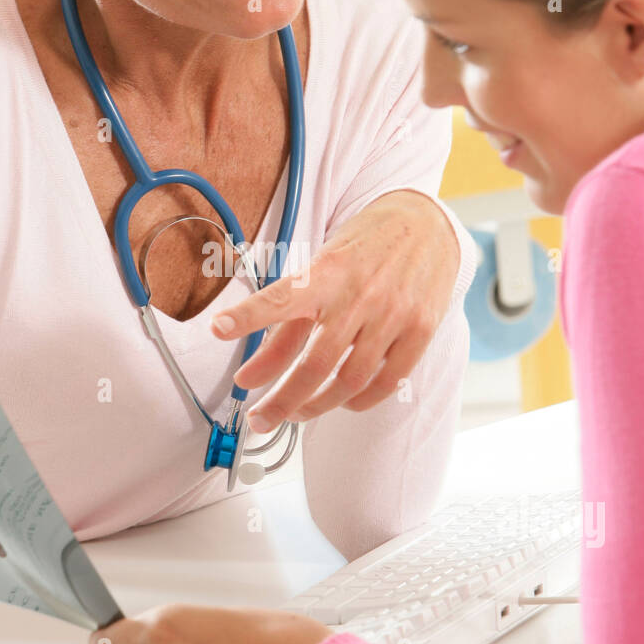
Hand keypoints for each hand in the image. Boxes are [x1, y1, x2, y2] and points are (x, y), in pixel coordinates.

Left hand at [210, 190, 458, 433]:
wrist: (425, 225)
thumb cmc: (363, 250)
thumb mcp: (320, 272)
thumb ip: (284, 325)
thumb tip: (249, 375)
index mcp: (328, 272)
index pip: (282, 296)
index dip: (249, 314)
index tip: (218, 327)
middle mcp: (360, 294)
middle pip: (316, 363)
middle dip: (281, 400)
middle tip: (259, 418)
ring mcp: (394, 314)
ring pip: (350, 381)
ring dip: (317, 406)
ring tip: (296, 413)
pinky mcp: (420, 330)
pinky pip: (386, 382)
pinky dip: (360, 401)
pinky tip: (342, 402)